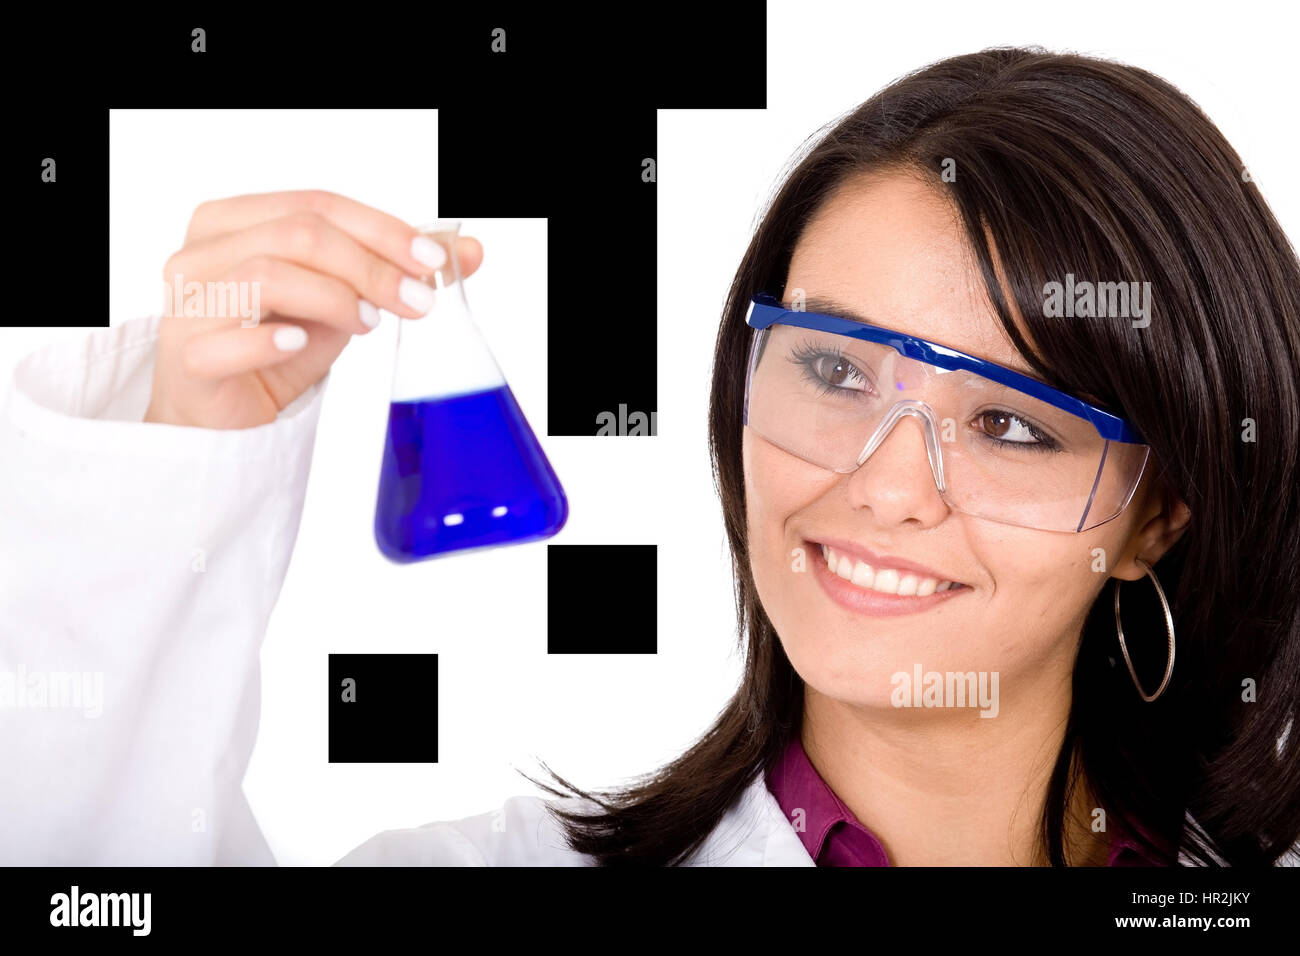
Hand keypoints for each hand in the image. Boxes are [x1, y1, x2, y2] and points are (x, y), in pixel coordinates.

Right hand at [145, 190, 482, 428]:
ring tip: (368, 324)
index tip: (432, 260)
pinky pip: (226, 339)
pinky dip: (270, 339)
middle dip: (370, 265)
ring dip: (333, 297)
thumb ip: (392, 271)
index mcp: (233, 221)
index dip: (381, 229)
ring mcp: (187, 305)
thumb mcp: (342, 301)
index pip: (316, 205)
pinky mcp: (187, 359)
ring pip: (266, 276)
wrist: (224, 417)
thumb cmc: (275, 348)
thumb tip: (466, 252)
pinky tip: (302, 343)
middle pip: (296, 236)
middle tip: (417, 301)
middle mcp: (201, 253)